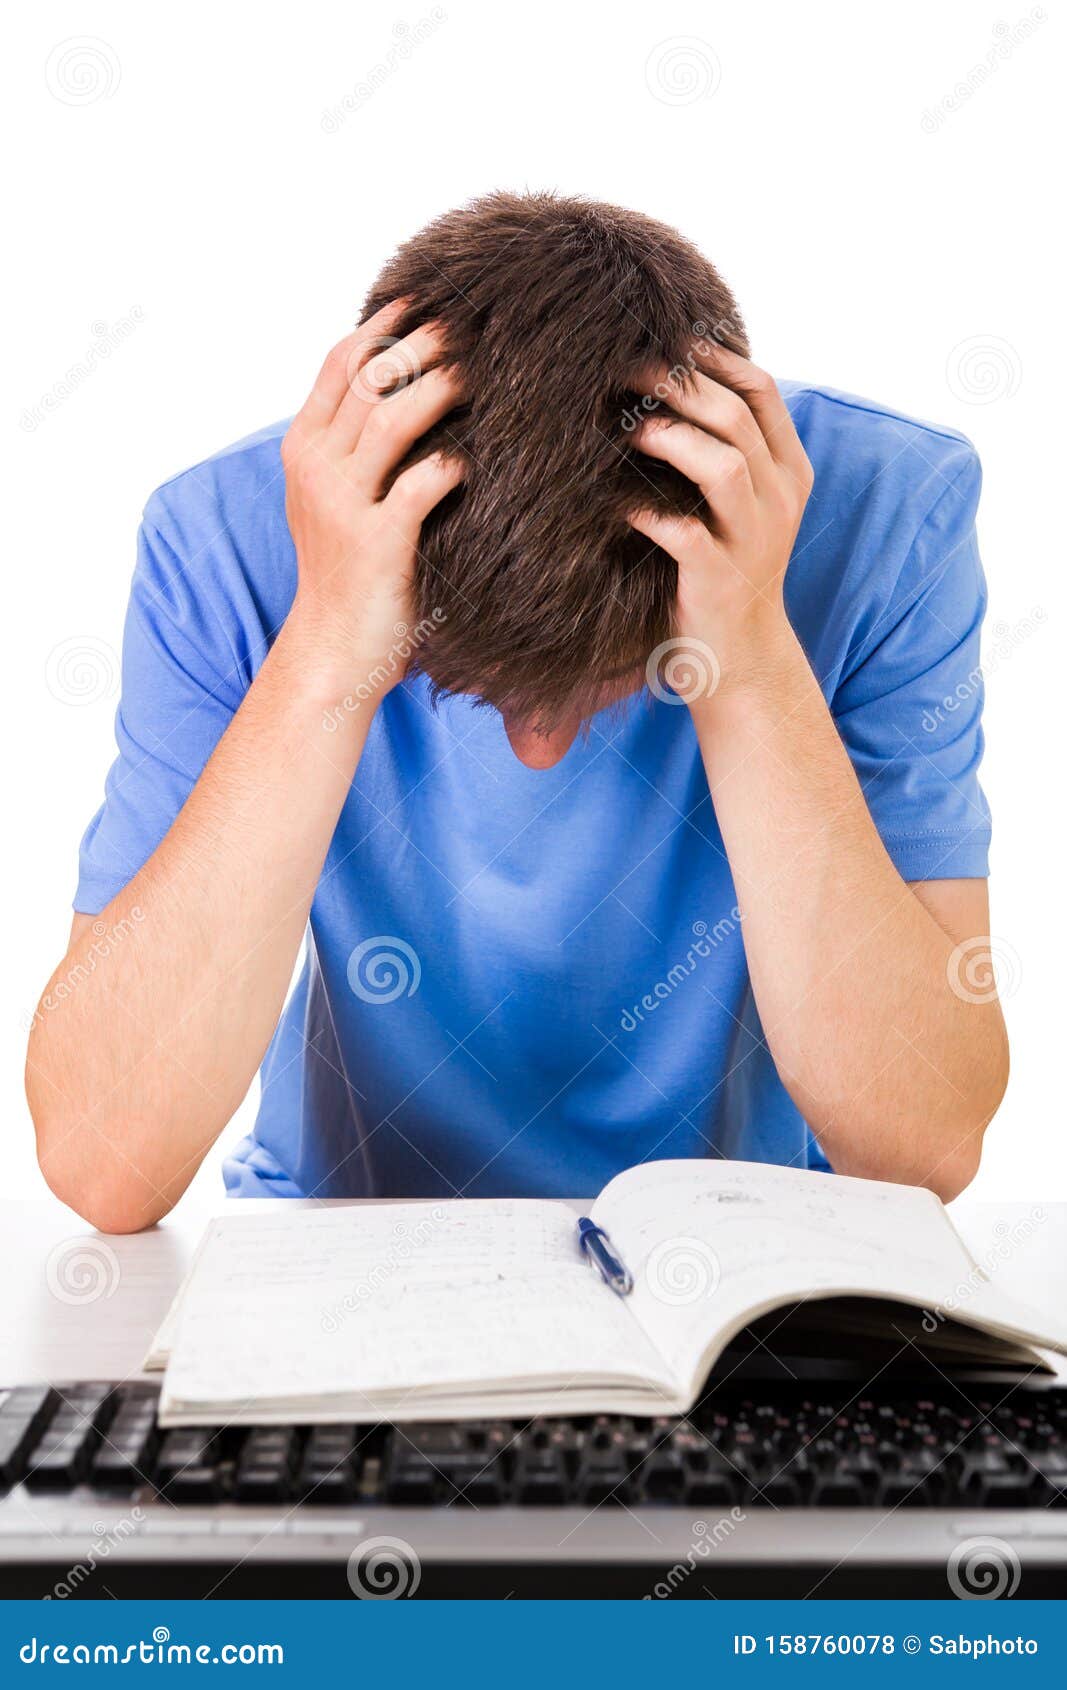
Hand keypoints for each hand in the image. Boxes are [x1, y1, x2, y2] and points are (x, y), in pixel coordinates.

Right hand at [280, 301, 463, 697]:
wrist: (333, 652)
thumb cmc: (351, 574)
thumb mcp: (336, 500)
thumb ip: (357, 446)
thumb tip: (411, 383)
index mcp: (303, 447)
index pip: (340, 361)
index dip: (387, 323)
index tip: (432, 297)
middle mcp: (314, 467)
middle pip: (368, 377)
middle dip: (423, 340)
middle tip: (474, 319)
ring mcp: (342, 504)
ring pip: (391, 418)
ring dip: (442, 385)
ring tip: (487, 367)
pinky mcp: (376, 543)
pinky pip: (421, 483)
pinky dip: (457, 461)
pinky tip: (488, 453)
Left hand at [628, 346, 812, 701]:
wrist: (740, 659)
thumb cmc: (721, 569)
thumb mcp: (737, 505)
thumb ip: (720, 449)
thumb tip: (665, 383)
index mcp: (788, 471)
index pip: (761, 390)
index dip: (712, 357)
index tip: (663, 338)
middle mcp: (779, 500)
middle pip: (736, 417)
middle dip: (679, 384)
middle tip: (626, 367)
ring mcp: (753, 540)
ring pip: (724, 466)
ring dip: (671, 438)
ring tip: (627, 426)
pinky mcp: (720, 579)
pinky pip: (684, 534)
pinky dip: (646, 512)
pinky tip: (614, 504)